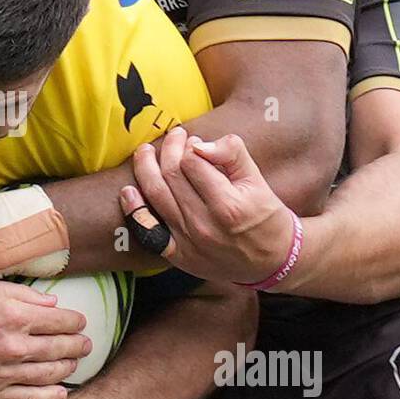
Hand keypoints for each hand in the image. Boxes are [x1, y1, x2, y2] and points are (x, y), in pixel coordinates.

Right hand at [0, 277, 90, 398]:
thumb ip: (18, 293)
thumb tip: (50, 302)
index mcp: (12, 315)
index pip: (59, 320)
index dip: (75, 320)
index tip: (79, 321)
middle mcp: (12, 346)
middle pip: (59, 347)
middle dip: (78, 344)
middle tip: (86, 344)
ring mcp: (2, 374)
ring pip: (49, 374)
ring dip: (68, 368)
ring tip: (75, 364)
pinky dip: (49, 397)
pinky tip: (60, 394)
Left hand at [120, 129, 295, 285]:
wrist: (272, 261)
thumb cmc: (266, 216)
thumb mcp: (257, 180)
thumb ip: (232, 155)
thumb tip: (200, 144)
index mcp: (228, 206)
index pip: (193, 163)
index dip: (190, 146)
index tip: (195, 142)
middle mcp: (204, 225)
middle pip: (171, 176)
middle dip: (169, 150)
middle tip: (173, 137)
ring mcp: (188, 242)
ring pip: (156, 196)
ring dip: (145, 169)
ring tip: (145, 152)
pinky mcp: (178, 255)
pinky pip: (148, 231)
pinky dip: (135, 210)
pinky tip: (127, 191)